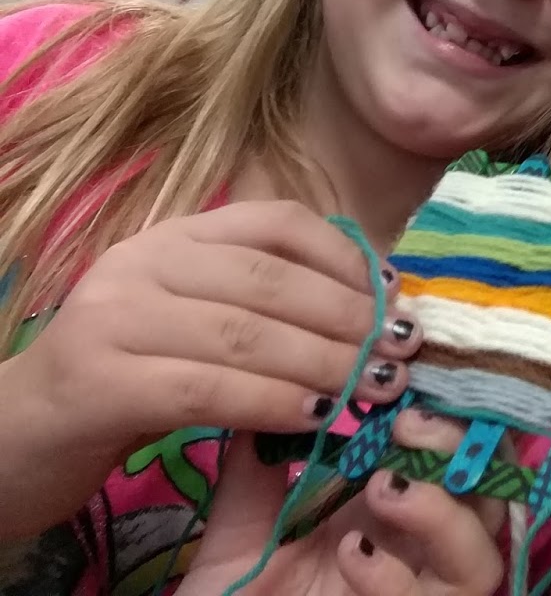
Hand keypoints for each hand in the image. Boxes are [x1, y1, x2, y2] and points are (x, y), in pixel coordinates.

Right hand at [0, 202, 418, 535]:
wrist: (14, 438)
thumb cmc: (126, 378)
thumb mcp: (195, 322)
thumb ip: (264, 305)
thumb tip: (377, 307)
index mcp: (174, 237)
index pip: (279, 223)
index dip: (348, 258)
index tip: (396, 298)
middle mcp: (142, 262)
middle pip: (273, 281)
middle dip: (351, 318)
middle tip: (401, 355)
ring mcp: (114, 318)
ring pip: (247, 334)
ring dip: (325, 363)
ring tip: (375, 388)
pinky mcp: (99, 381)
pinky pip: (208, 388)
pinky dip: (272, 402)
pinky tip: (314, 419)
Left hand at [179, 412, 504, 595]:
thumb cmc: (244, 592)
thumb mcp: (246, 517)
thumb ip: (262, 460)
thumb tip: (280, 384)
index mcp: (399, 499)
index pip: (458, 444)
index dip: (452, 405)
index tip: (415, 368)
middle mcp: (424, 542)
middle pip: (492, 485)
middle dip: (460, 444)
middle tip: (407, 422)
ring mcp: (425, 588)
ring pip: (483, 548)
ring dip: (441, 508)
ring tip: (383, 487)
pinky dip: (394, 574)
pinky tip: (349, 554)